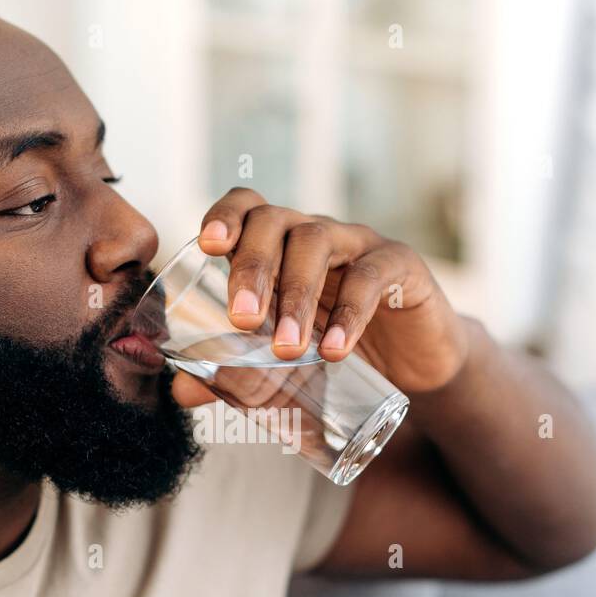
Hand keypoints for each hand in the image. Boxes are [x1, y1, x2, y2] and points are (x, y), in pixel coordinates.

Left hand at [170, 187, 467, 408]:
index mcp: (279, 246)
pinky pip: (371, 276)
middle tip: (242, 319)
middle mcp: (314, 233)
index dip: (226, 216)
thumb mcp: (282, 366)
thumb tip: (180, 389)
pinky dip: (350, 313)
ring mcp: (358, 244)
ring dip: (296, 295)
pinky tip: (334, 350)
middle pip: (274, 222)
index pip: (247, 207)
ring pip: (317, 242)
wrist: (414, 374)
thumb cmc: (338, 355)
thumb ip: (233, 371)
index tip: (208, 246)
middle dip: (252, 267)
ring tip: (287, 347)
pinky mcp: (401, 266)